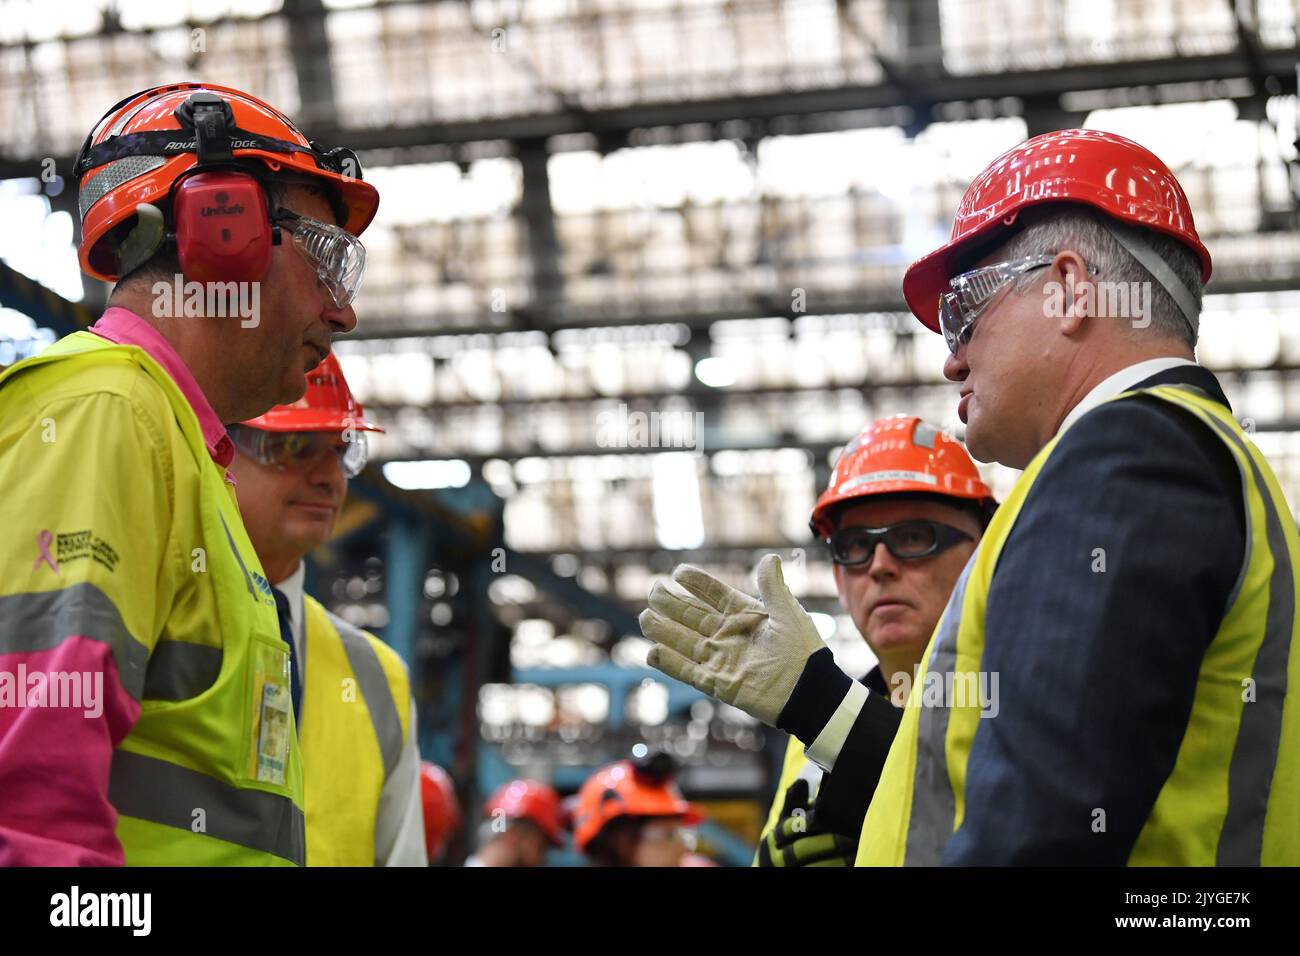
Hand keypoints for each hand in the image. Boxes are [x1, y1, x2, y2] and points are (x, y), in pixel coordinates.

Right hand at [639, 554, 825, 725]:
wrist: (810, 692)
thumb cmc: (804, 651)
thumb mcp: (789, 614)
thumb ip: (772, 588)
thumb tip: (768, 558)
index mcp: (746, 616)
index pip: (715, 595)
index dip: (697, 584)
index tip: (678, 572)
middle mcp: (729, 635)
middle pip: (693, 617)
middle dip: (671, 604)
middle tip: (653, 590)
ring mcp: (721, 659)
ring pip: (685, 642)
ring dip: (664, 630)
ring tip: (644, 617)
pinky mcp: (718, 683)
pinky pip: (688, 671)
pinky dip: (670, 663)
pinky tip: (651, 651)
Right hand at [756, 778, 856, 867]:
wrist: (776, 870)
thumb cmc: (786, 842)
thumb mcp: (785, 824)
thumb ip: (793, 803)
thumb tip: (802, 782)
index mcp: (773, 839)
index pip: (789, 829)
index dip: (809, 823)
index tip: (830, 818)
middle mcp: (776, 858)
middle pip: (800, 850)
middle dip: (827, 844)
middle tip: (852, 839)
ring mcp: (788, 872)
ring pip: (811, 869)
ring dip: (835, 862)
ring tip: (857, 854)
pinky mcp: (798, 881)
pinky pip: (818, 877)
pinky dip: (835, 871)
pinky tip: (851, 865)